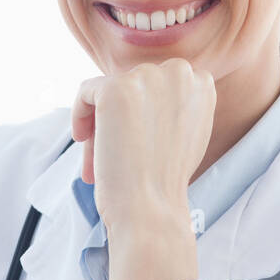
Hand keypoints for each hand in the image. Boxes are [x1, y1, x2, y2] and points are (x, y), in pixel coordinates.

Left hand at [70, 58, 216, 233]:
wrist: (151, 207)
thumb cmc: (164, 180)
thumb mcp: (186, 132)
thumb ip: (172, 106)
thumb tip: (145, 95)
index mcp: (200, 82)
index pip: (156, 84)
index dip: (141, 113)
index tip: (136, 141)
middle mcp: (179, 72)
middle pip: (131, 86)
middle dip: (119, 119)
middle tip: (112, 155)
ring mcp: (147, 78)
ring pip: (108, 91)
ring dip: (100, 124)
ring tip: (98, 159)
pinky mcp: (116, 89)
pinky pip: (86, 91)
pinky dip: (79, 114)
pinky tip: (83, 139)